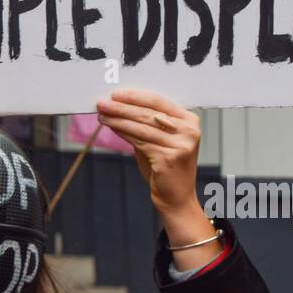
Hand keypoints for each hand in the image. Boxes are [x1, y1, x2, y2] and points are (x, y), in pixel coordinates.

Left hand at [96, 88, 219, 268]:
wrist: (176, 198)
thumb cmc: (164, 168)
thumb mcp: (157, 140)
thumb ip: (145, 124)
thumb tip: (118, 106)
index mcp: (190, 121)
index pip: (159, 101)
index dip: (135, 96)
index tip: (116, 93)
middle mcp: (189, 130)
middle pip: (149, 112)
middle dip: (122, 107)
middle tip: (103, 102)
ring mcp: (181, 144)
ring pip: (141, 126)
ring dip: (118, 119)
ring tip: (102, 114)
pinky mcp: (169, 157)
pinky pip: (139, 140)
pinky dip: (122, 131)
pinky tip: (111, 126)